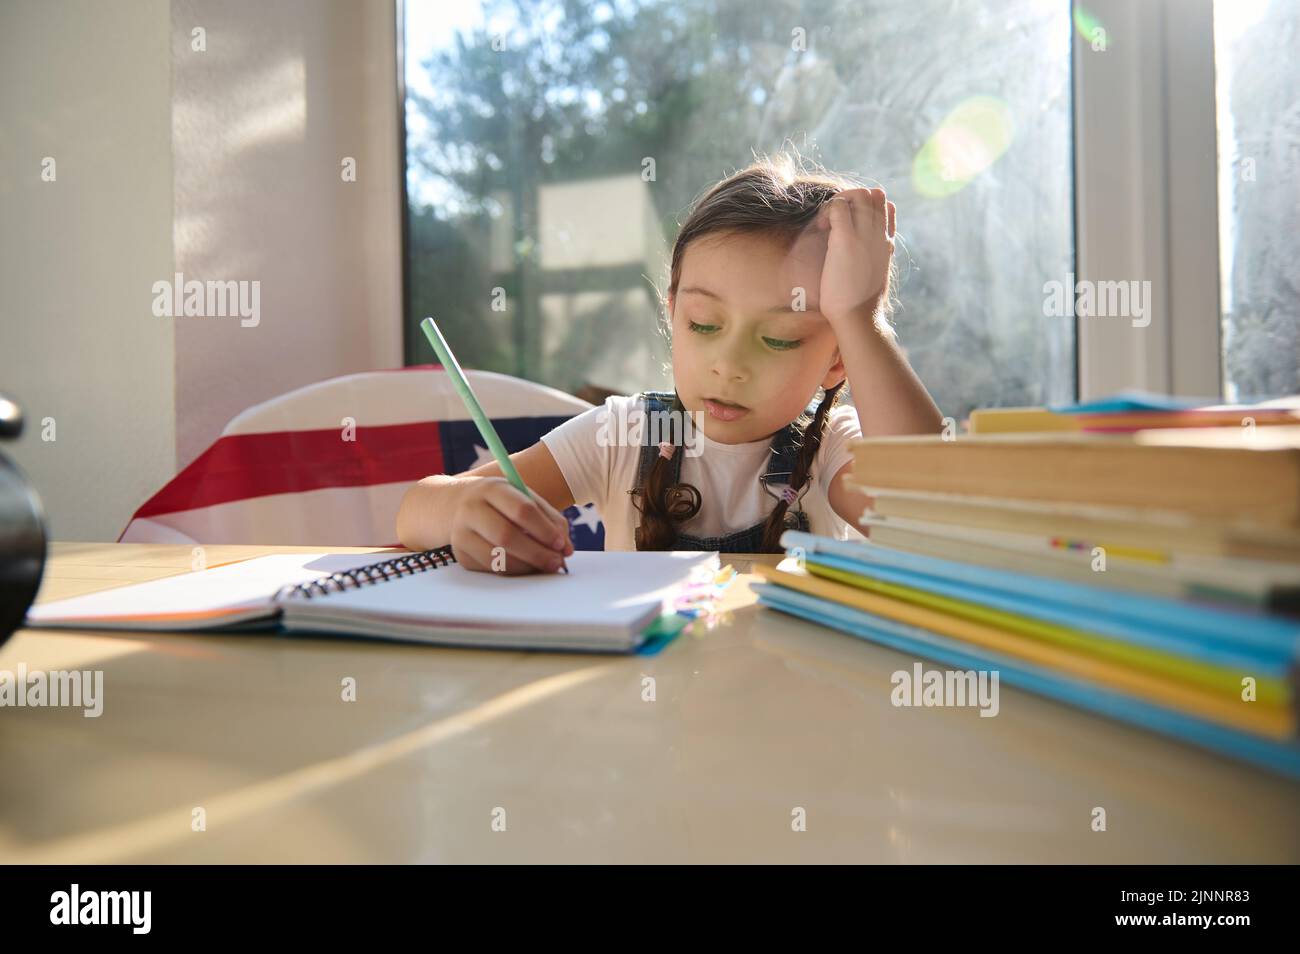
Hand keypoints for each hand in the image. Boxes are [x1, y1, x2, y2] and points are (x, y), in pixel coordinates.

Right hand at [449, 477, 573, 574]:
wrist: (457, 506)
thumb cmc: (502, 502)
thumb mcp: (524, 498)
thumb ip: (550, 519)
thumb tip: (566, 549)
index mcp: (492, 489)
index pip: (521, 510)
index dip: (544, 530)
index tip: (561, 544)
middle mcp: (471, 509)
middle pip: (506, 536)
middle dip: (537, 553)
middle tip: (557, 563)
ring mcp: (461, 534)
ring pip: (497, 558)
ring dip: (527, 567)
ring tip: (545, 566)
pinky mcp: (461, 555)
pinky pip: (491, 569)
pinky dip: (514, 571)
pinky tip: (526, 567)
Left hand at [814, 188, 895, 321]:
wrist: (858, 317)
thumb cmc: (862, 302)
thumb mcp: (877, 275)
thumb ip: (878, 258)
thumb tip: (879, 253)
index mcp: (887, 242)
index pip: (887, 206)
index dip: (868, 209)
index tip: (853, 227)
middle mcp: (879, 234)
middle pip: (874, 194)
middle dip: (854, 201)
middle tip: (837, 223)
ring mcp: (865, 235)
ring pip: (858, 195)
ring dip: (840, 203)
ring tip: (829, 225)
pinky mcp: (846, 240)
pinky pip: (838, 205)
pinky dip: (828, 211)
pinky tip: (822, 229)